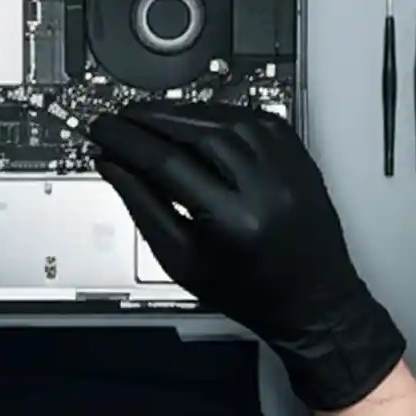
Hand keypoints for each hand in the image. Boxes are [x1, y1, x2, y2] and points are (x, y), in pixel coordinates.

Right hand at [90, 103, 404, 410]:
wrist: (311, 302)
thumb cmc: (249, 292)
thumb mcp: (181, 260)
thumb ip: (143, 206)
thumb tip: (112, 165)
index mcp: (234, 220)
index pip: (166, 163)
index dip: (127, 142)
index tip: (103, 132)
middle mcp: (266, 186)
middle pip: (196, 131)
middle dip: (150, 119)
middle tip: (120, 118)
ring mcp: (288, 167)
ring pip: (225, 117)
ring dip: (181, 112)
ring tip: (148, 115)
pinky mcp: (298, 156)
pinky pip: (253, 117)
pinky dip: (217, 113)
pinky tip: (193, 116)